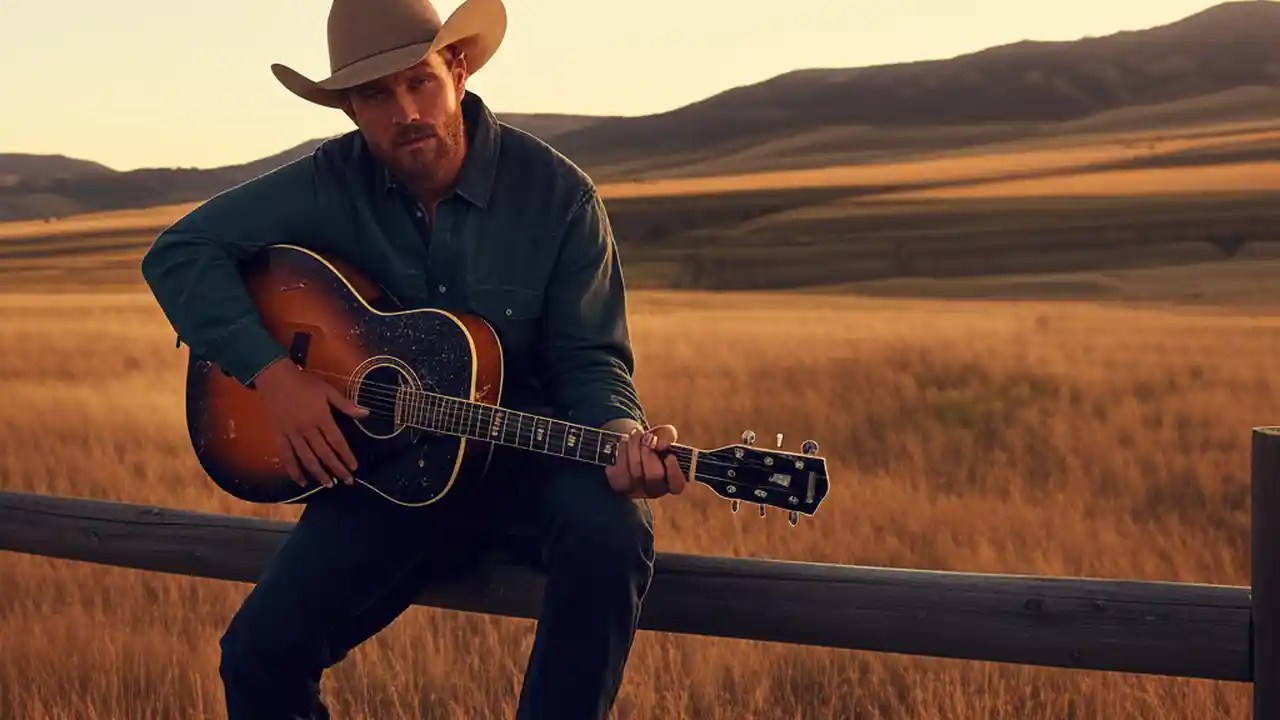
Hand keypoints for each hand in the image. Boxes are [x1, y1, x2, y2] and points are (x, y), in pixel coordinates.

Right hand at [252, 357, 370, 487]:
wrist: (275, 377)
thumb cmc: (304, 382)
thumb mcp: (328, 390)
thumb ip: (346, 405)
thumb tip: (366, 413)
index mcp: (320, 417)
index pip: (336, 441)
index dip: (346, 455)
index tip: (354, 467)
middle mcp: (307, 429)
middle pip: (324, 453)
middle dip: (337, 469)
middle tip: (347, 481)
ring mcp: (291, 434)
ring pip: (306, 458)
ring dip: (318, 473)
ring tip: (329, 485)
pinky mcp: (279, 436)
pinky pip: (286, 456)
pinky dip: (293, 470)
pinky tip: (302, 481)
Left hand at [604, 424, 687, 498]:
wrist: (631, 442)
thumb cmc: (652, 441)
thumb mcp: (664, 434)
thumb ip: (667, 436)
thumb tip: (659, 445)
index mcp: (671, 479)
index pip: (677, 485)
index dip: (674, 472)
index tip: (670, 456)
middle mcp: (654, 489)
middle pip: (654, 476)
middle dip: (649, 453)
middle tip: (647, 437)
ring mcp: (636, 490)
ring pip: (636, 474)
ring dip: (635, 448)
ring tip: (635, 434)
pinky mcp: (620, 485)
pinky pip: (620, 471)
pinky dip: (622, 452)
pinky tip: (624, 441)